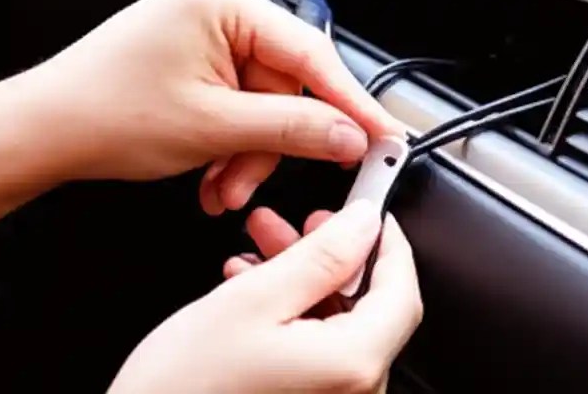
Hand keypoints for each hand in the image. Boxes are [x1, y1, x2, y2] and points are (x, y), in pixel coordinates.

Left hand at [11, 0, 400, 208]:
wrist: (43, 130)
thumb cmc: (103, 112)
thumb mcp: (214, 128)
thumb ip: (294, 129)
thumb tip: (349, 134)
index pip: (310, 52)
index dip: (350, 101)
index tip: (382, 133)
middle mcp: (216, 1)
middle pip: (286, 82)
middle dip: (272, 142)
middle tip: (252, 182)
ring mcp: (204, 26)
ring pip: (263, 100)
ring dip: (248, 151)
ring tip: (219, 184)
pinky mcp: (195, 51)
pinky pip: (238, 99)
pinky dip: (231, 140)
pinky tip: (211, 169)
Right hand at [108, 200, 422, 393]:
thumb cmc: (184, 387)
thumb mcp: (253, 301)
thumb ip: (320, 256)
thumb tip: (362, 224)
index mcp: (353, 364)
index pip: (402, 291)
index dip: (388, 243)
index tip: (368, 211)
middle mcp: (354, 392)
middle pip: (369, 307)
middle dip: (332, 257)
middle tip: (301, 222)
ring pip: (339, 325)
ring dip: (305, 281)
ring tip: (259, 250)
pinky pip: (319, 352)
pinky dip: (295, 316)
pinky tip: (255, 290)